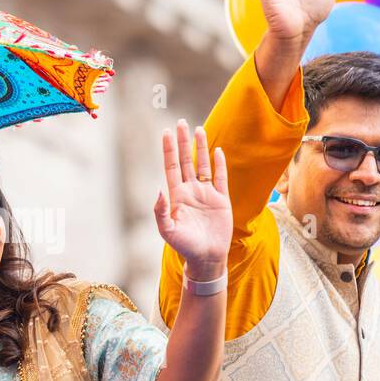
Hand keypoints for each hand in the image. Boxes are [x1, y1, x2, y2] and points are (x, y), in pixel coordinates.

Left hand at [154, 120, 230, 278]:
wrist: (206, 258)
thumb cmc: (184, 246)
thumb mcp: (167, 230)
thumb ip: (160, 211)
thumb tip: (158, 190)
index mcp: (176, 196)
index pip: (171, 166)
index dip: (168, 149)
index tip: (166, 132)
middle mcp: (190, 191)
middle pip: (185, 160)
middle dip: (183, 142)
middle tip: (180, 122)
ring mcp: (206, 194)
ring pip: (202, 165)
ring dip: (200, 148)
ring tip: (198, 129)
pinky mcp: (221, 200)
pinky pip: (220, 178)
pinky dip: (219, 164)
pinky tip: (217, 151)